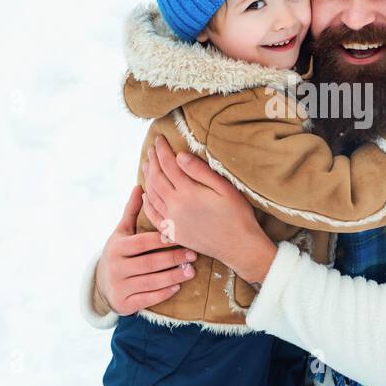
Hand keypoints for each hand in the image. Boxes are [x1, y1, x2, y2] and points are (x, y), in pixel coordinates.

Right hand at [94, 184, 198, 315]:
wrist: (102, 284)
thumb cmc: (120, 252)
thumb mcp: (122, 232)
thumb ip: (132, 211)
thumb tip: (140, 186)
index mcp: (116, 247)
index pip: (142, 243)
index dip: (162, 240)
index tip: (181, 236)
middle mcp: (115, 267)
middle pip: (149, 263)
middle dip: (173, 259)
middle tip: (193, 254)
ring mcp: (119, 286)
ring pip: (151, 282)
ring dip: (173, 277)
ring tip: (191, 272)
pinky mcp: (123, 304)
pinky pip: (147, 299)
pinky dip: (163, 293)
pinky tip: (177, 287)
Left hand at [141, 135, 277, 283]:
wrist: (239, 247)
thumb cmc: (237, 215)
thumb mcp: (224, 188)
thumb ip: (200, 171)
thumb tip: (180, 156)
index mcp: (188, 192)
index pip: (168, 164)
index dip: (162, 150)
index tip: (159, 138)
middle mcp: (176, 206)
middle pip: (156, 178)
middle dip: (152, 160)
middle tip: (151, 148)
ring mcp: (172, 221)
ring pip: (152, 195)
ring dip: (148, 178)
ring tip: (147, 165)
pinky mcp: (174, 233)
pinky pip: (153, 216)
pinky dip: (147, 203)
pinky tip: (146, 195)